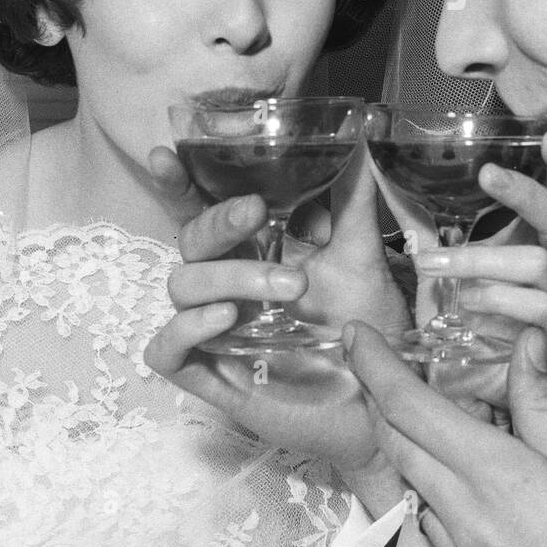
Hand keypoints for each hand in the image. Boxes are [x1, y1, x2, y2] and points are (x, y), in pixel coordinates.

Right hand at [143, 144, 409, 486]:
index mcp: (254, 250)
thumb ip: (351, 203)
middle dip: (219, 222)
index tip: (164, 153)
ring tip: (288, 289)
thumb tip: (357, 144)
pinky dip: (187, 329)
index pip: (202, 209)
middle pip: (190, 242)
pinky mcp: (212, 375)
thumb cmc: (365, 327)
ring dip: (229, 276)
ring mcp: (217, 329)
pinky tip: (226, 319)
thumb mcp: (362, 258)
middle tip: (259, 213)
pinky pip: (166, 349)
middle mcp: (228, 284)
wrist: (382, 401)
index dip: (179, 183)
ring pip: (182, 287)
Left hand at [343, 322, 546, 546]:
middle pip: (397, 444)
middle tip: (387, 370)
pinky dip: (438, 497)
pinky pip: (434, 531)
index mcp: (497, 476)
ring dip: (414, 451)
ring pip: (413, 487)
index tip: (359, 338)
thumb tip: (527, 350)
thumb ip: (544, 405)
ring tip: (445, 430)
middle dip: (383, 401)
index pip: (410, 407)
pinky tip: (470, 490)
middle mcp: (467, 519)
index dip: (374, 365)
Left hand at [374, 128, 546, 409]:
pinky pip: (541, 313)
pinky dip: (499, 305)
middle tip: (488, 174)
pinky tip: (467, 308)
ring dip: (484, 261)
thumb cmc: (454, 319)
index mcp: (539, 240)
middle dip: (524, 195)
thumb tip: (386, 174)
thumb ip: (425, 224)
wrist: (458, 384)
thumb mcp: (437, 263)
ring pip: (540, 266)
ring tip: (440, 267)